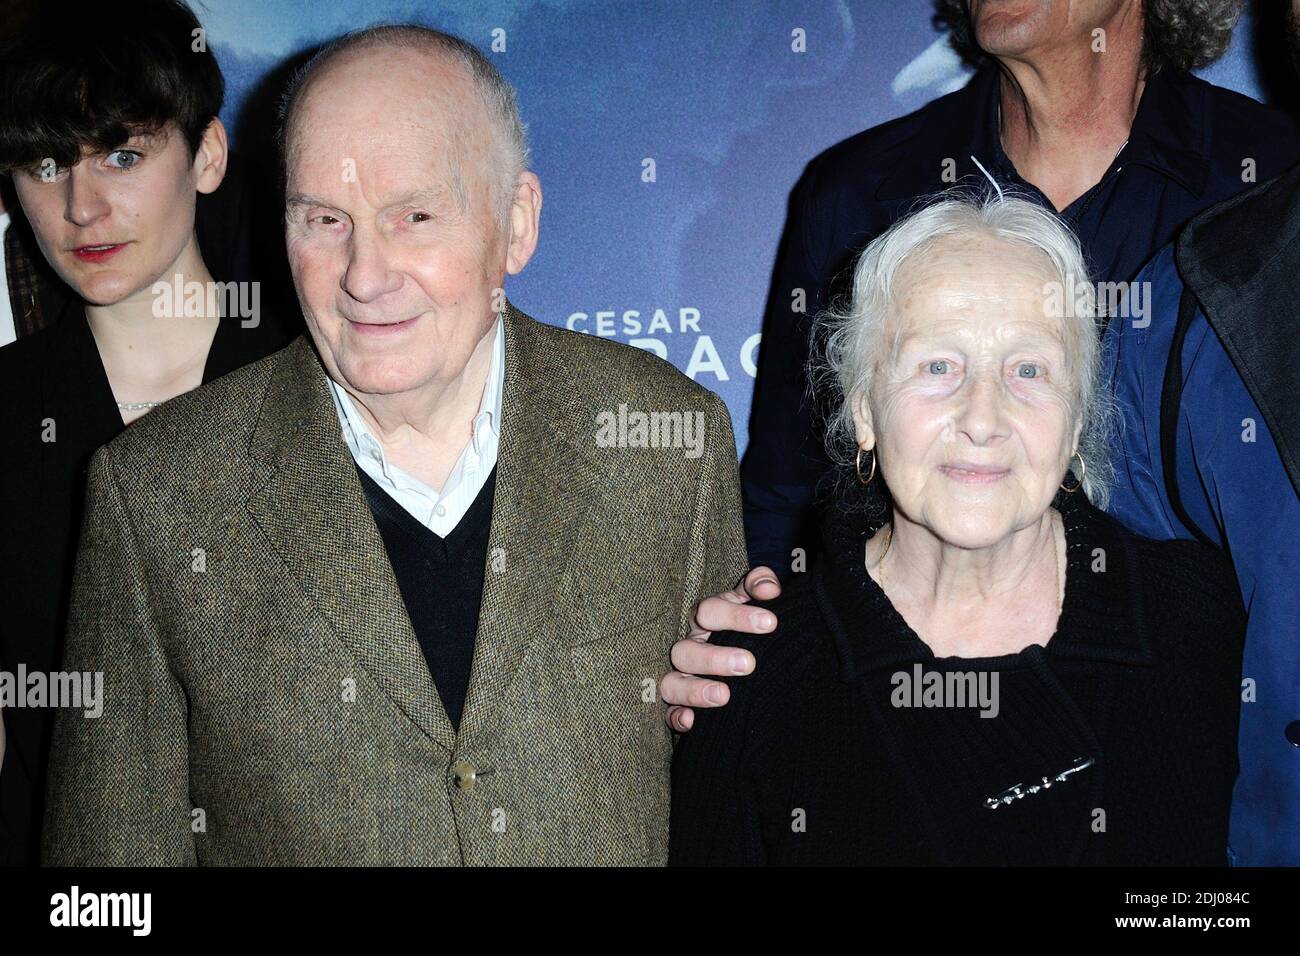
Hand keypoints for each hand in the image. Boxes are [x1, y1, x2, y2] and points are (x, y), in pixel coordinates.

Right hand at [661, 567, 782, 730]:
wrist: (749, 657)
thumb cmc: (750, 626)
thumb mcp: (754, 600)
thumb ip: (761, 585)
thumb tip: (769, 590)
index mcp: (706, 619)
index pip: (711, 611)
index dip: (738, 615)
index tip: (770, 622)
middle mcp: (689, 646)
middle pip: (688, 650)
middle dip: (716, 657)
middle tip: (748, 663)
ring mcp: (680, 676)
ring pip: (672, 683)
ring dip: (694, 690)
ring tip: (724, 696)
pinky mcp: (679, 705)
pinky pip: (668, 713)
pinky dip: (677, 717)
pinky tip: (692, 722)